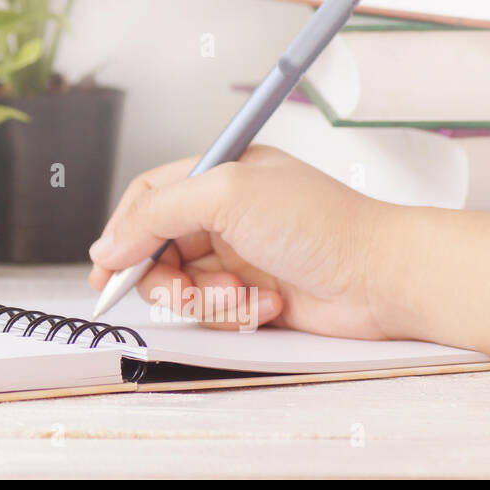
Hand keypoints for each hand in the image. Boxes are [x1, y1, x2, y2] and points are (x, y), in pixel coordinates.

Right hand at [89, 146, 388, 338]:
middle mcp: (224, 214)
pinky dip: (235, 314)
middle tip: (181, 292)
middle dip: (164, 277)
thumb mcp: (226, 195)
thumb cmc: (320, 223)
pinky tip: (269, 306)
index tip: (106, 268)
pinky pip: (214, 314)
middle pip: (156, 249)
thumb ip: (155, 214)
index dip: (122, 232)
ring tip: (241, 296)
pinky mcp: (253, 297)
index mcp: (217, 175)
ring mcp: (238, 256)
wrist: (383, 278)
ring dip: (205, 299)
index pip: (147, 198)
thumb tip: (107, 246)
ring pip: (182, 288)